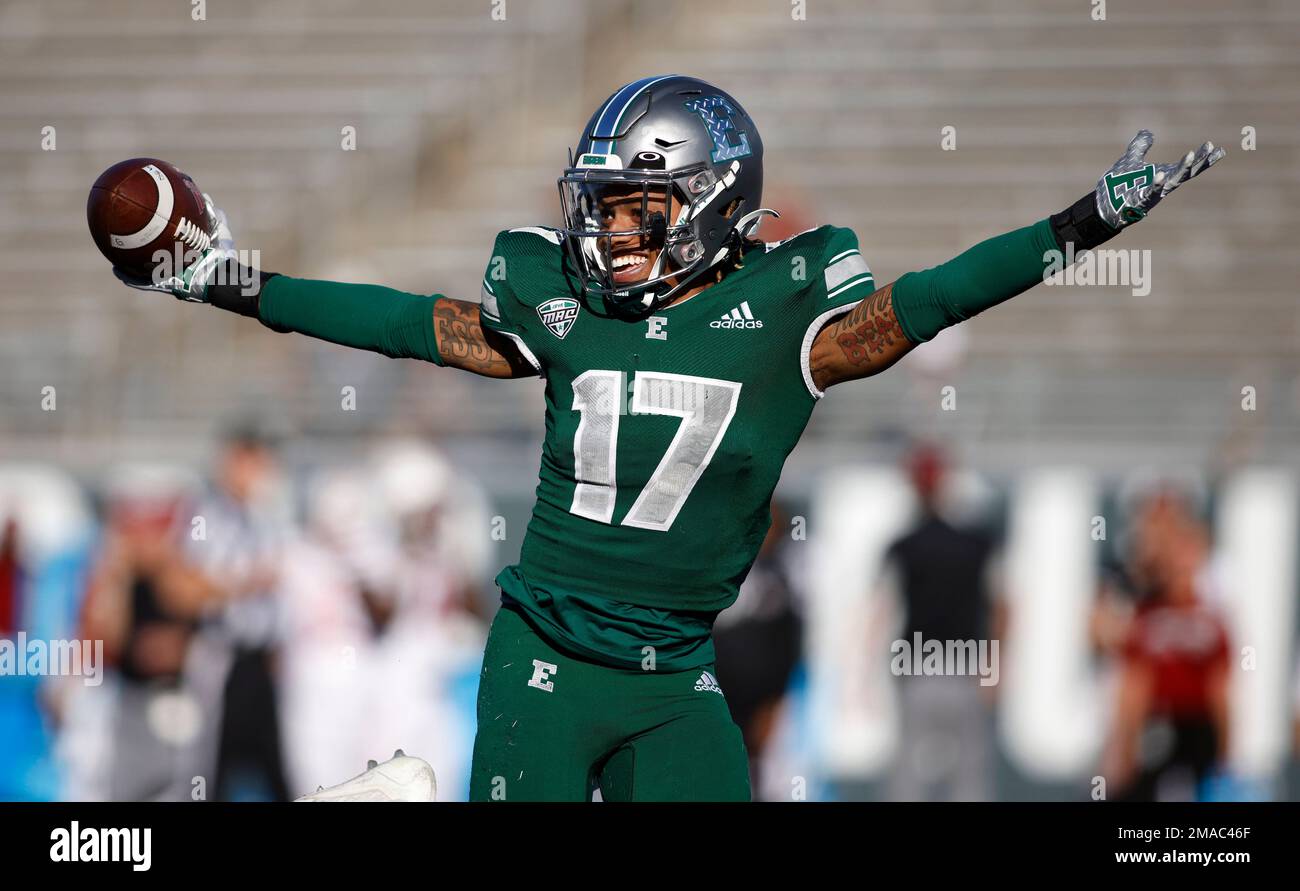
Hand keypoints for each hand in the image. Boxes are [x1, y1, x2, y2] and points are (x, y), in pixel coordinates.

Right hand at [113, 194, 236, 301]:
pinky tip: (118, 271)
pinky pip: (144, 283)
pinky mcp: (166, 286)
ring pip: (142, 272)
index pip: (164, 245)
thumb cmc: (222, 254)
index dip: (153, 236)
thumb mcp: (217, 229)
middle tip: (122, 239)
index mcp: (181, 254)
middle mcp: (173, 265)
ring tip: (113, 259)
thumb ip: (210, 214)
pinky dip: (131, 278)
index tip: (143, 226)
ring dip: (128, 267)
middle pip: (151, 257)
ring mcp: (168, 277)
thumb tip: (203, 195)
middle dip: (137, 249)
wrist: (222, 274)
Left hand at [1096, 130, 1224, 228]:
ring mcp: (1153, 194)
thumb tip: (1148, 131)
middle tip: (1210, 147)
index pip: (1188, 167)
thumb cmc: (1118, 186)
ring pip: (1172, 181)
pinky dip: (1156, 184)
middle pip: (1186, 173)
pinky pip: (1150, 192)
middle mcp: (1162, 185)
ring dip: (1182, 168)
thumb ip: (1139, 146)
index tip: (1219, 149)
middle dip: (1199, 161)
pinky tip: (1161, 174)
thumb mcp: (1130, 161)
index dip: (1203, 159)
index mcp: (1163, 175)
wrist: (1102, 207)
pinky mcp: (1139, 201)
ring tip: (1191, 154)